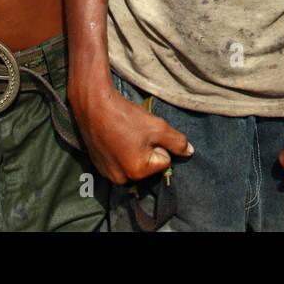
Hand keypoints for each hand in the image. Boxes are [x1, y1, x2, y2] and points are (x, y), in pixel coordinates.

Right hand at [70, 81, 192, 183]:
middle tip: (134, 132)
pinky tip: (114, 137)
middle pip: (148, 164)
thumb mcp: (158, 127)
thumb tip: (190, 152)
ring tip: (123, 134)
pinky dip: (120, 150)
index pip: (163, 161)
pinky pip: (119, 161)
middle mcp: (121, 179)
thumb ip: (177, 142)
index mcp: (137, 172)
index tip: (144, 132)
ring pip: (134, 162)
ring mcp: (107, 173)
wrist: (93, 104)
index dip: (159, 144)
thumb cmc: (125, 116)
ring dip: (133, 149)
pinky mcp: (98, 165)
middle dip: (146, 149)